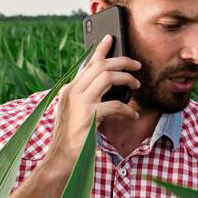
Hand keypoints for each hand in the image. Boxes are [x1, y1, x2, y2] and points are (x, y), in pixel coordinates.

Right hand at [42, 34, 140, 174]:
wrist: (61, 159)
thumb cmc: (72, 139)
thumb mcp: (78, 114)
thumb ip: (89, 99)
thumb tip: (111, 89)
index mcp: (69, 90)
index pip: (87, 64)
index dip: (100, 50)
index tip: (110, 38)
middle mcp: (72, 92)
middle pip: (100, 66)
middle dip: (122, 61)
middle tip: (136, 66)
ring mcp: (79, 103)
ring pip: (107, 77)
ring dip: (126, 79)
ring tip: (136, 85)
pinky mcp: (88, 116)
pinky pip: (114, 105)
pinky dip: (127, 109)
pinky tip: (132, 115)